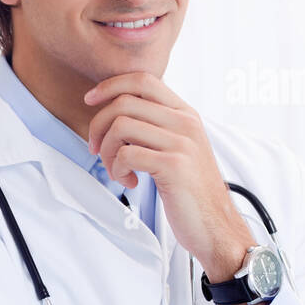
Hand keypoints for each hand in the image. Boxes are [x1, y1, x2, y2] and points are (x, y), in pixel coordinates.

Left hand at [84, 72, 252, 281]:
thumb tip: (115, 112)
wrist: (215, 224)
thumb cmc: (189, 190)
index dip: (110, 86)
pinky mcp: (174, 165)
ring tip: (117, 171)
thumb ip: (155, 126)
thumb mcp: (177, 148)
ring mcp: (182, 142)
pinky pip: (126, 154)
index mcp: (185, 113)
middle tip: (96, 151)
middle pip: (124, 102)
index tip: (89, 100)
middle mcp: (185, 122)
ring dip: (107, 152)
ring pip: (120, 126)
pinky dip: (117, 170)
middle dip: (98, 126)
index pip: (142, 80)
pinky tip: (130, 182)